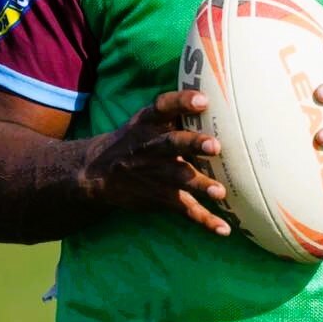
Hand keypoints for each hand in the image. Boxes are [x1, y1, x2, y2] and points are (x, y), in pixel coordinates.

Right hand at [80, 89, 230, 233]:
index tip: (202, 100)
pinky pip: (184, 208)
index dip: (182, 102)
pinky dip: (204, 220)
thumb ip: (175, 108)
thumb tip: (217, 91)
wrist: (98, 172)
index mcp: (149, 122)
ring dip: (200, 185)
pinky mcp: (160, 197)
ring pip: (179, 178)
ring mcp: (155, 173)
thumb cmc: (136, 139)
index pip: (164, 106)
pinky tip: (223, 230)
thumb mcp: (146, 118)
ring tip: (220, 192)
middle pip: (173, 143)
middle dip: (194, 144)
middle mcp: (152, 146)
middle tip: (216, 146)